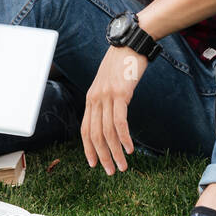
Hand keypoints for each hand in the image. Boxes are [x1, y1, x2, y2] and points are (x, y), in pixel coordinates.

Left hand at [81, 45, 146, 175]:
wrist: (130, 44)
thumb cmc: (122, 64)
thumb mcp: (109, 84)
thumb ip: (107, 100)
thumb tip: (111, 118)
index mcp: (90, 98)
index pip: (85, 129)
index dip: (89, 149)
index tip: (95, 164)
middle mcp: (95, 99)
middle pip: (95, 134)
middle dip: (102, 156)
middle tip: (112, 171)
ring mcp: (107, 96)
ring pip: (107, 132)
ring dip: (115, 152)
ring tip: (123, 166)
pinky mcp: (120, 94)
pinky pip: (120, 122)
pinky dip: (124, 138)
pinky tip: (129, 149)